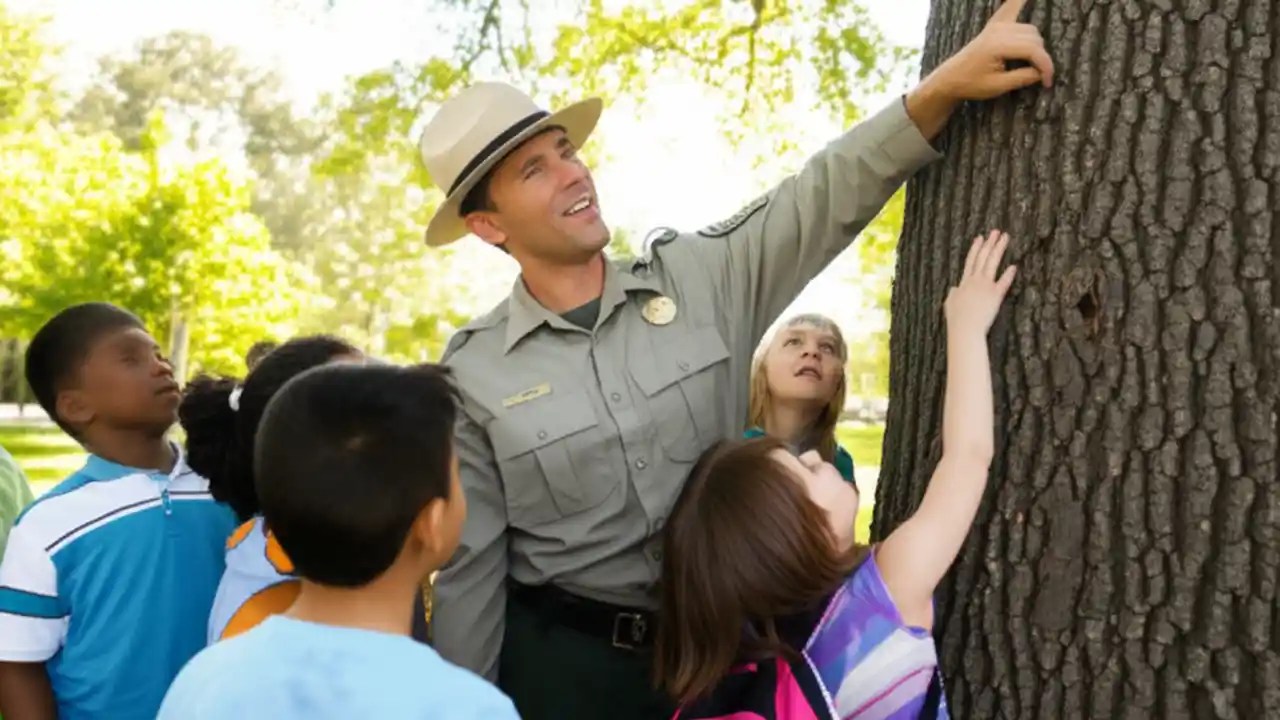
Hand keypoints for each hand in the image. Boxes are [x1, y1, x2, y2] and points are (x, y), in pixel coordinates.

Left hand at [926, 0, 1054, 101]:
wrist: (950, 78)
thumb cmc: (971, 84)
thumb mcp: (997, 87)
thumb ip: (1022, 78)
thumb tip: (1042, 72)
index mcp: (997, 46)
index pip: (1033, 50)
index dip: (1045, 66)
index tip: (1048, 82)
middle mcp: (998, 30)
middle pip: (1034, 38)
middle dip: (1041, 57)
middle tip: (1039, 77)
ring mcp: (996, 25)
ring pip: (1030, 29)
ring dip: (1036, 45)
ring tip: (1032, 64)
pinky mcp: (994, 25)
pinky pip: (1011, 7)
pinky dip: (1019, 2)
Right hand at [944, 230, 1015, 336]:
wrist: (964, 329)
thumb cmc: (957, 320)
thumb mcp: (949, 304)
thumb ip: (952, 294)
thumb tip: (954, 288)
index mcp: (964, 283)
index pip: (971, 261)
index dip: (976, 248)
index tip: (980, 237)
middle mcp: (974, 281)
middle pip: (983, 258)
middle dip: (989, 243)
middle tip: (995, 231)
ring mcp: (985, 287)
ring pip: (992, 263)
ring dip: (998, 249)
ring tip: (1005, 238)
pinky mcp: (995, 296)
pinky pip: (1003, 283)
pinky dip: (1008, 275)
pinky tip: (1013, 266)